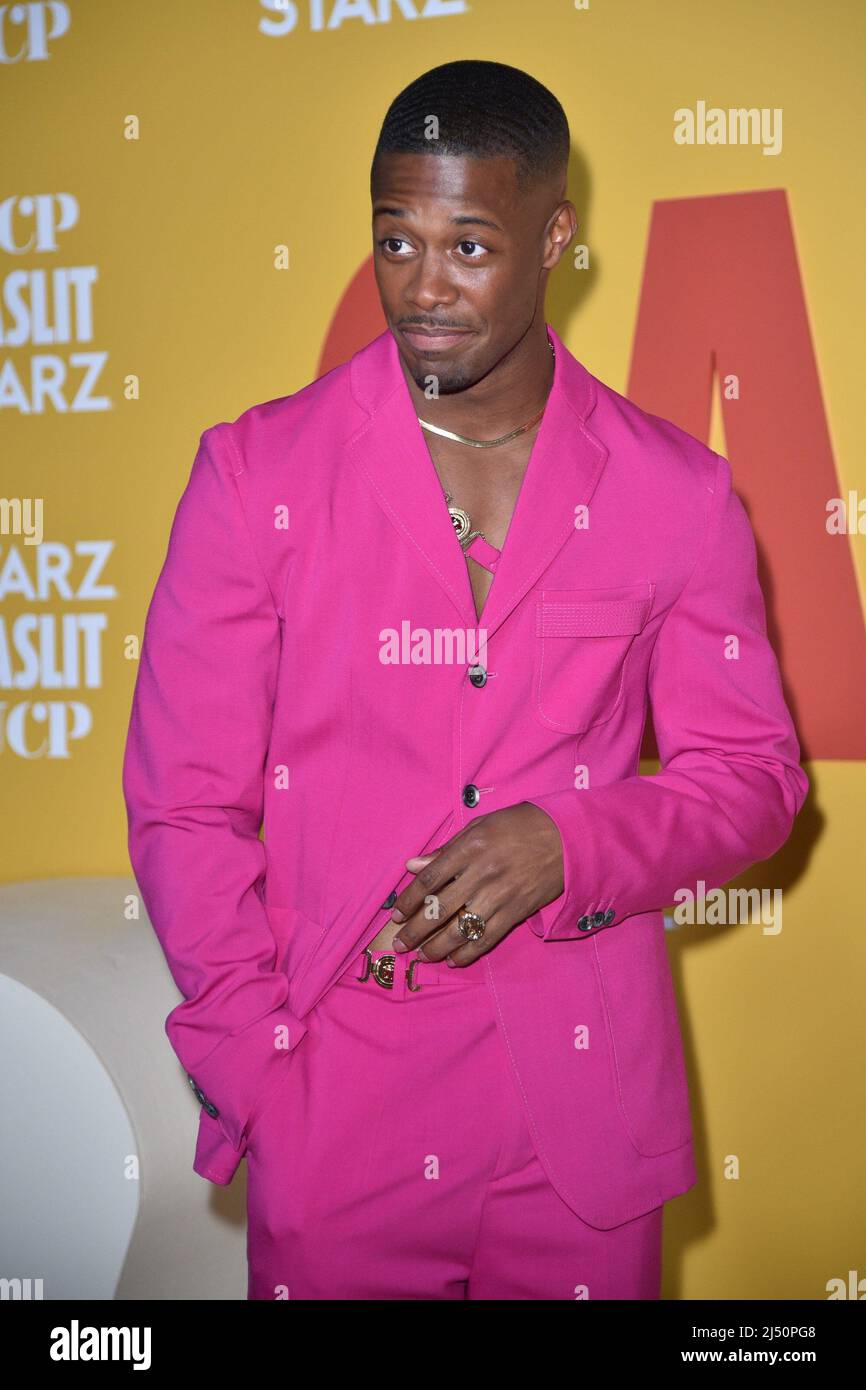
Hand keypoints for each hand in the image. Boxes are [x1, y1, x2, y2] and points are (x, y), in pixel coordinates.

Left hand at [389, 803, 564, 965]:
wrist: (567, 837)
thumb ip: (445, 850)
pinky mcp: (516, 912)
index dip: (408, 901)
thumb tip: (413, 866)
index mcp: (469, 848)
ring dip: (436, 947)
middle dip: (415, 931)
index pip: (429, 880)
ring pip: (460, 930)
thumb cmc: (519, 826)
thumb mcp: (479, 826)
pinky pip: (487, 938)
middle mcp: (481, 874)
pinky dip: (468, 952)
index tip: (396, 914)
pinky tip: (453, 960)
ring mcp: (499, 895)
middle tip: (399, 945)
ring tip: (422, 956)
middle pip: (438, 909)